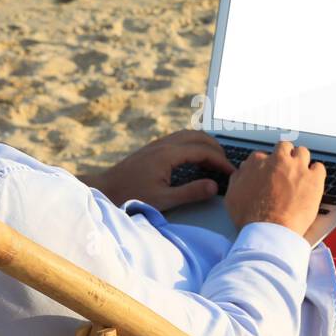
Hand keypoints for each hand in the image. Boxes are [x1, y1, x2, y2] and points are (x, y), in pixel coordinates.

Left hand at [84, 130, 236, 210]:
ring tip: (216, 159)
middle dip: (216, 148)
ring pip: (188, 135)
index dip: (221, 161)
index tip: (232, 172)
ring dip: (205, 144)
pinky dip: (194, 144)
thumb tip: (214, 186)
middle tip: (227, 164)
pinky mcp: (152, 149)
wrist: (104, 189)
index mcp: (167, 155)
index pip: (202, 151)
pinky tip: (195, 157)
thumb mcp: (163, 200)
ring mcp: (157, 144)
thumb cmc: (130, 196)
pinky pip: (179, 139)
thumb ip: (190, 193)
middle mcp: (163, 144)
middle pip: (198, 136)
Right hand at [224, 141, 324, 235]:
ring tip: (301, 174)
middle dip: (285, 156)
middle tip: (286, 170)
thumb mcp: (233, 196)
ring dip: (301, 161)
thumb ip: (238, 178)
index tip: (270, 173)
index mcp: (258, 163)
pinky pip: (319, 167)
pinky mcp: (314, 179)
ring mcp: (298, 168)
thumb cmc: (250, 218)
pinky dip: (316, 173)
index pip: (263, 156)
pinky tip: (313, 182)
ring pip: (303, 152)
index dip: (267, 165)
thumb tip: (243, 170)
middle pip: (285, 148)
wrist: (269, 231)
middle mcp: (278, 161)